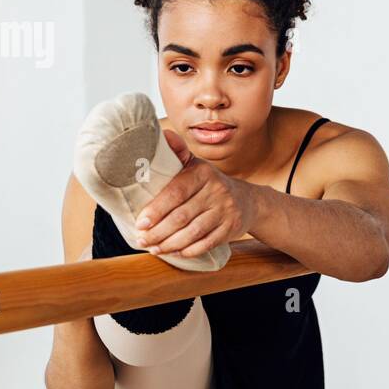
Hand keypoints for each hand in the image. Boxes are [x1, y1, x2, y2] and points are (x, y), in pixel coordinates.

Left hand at [133, 129, 257, 258]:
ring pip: (193, 233)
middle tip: (142, 240)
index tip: (140, 223)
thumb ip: (178, 152)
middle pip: (182, 216)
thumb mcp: (196, 165)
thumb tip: (162, 135)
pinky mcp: (231, 229)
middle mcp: (216, 191)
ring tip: (154, 248)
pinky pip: (206, 243)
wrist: (248, 200)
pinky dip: (188, 251)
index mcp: (203, 173)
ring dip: (170, 244)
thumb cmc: (210, 184)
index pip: (176, 192)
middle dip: (158, 232)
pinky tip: (174, 252)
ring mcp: (225, 211)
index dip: (156, 209)